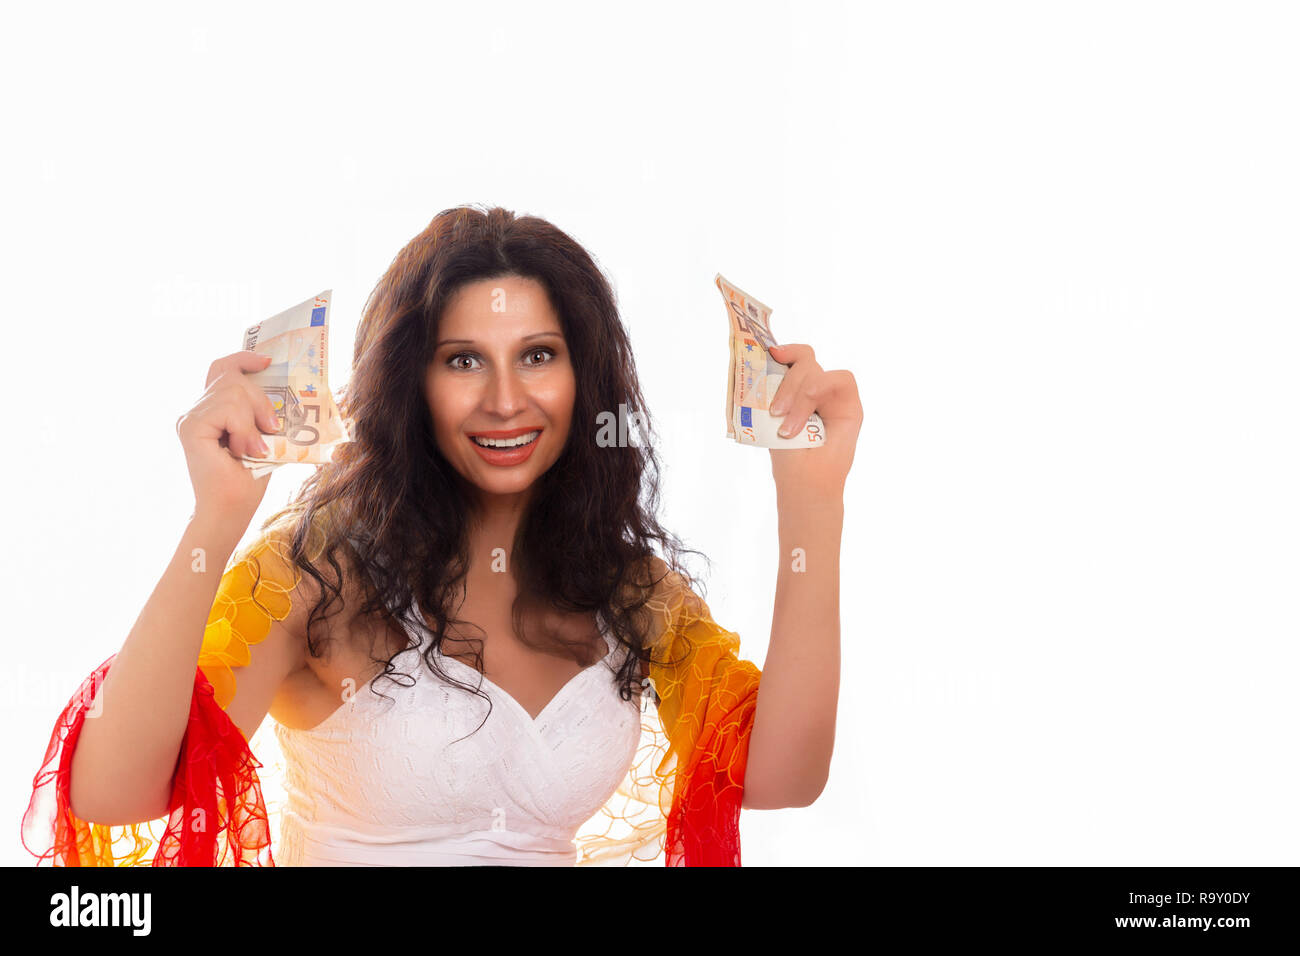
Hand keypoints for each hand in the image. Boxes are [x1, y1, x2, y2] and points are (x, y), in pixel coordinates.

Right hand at [175, 350, 280, 527]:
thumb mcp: (264, 437)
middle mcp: (198, 409)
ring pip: (233, 391)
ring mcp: (191, 416)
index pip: (223, 369)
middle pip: (233, 377)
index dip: (243, 358)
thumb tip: (286, 391)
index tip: (267, 360)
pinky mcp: (190, 426)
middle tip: (270, 430)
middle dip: (261, 400)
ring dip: (253, 421)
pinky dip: (244, 429)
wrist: (230, 510)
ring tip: (251, 448)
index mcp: (213, 410)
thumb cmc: (248, 480)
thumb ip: (263, 413)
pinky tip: (243, 450)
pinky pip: (228, 408)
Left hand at [765, 343, 862, 495]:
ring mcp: (834, 396)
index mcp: (795, 389)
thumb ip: (774, 388)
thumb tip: (764, 360)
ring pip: (816, 370)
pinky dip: (819, 389)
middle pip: (804, 359)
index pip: (794, 357)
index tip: (771, 353)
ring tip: (787, 427)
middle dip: (787, 380)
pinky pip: (840, 379)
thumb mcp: (772, 416)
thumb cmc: (787, 456)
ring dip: (798, 394)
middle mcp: (815, 389)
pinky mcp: (852, 405)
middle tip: (775, 410)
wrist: (805, 482)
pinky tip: (807, 413)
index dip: (785, 350)